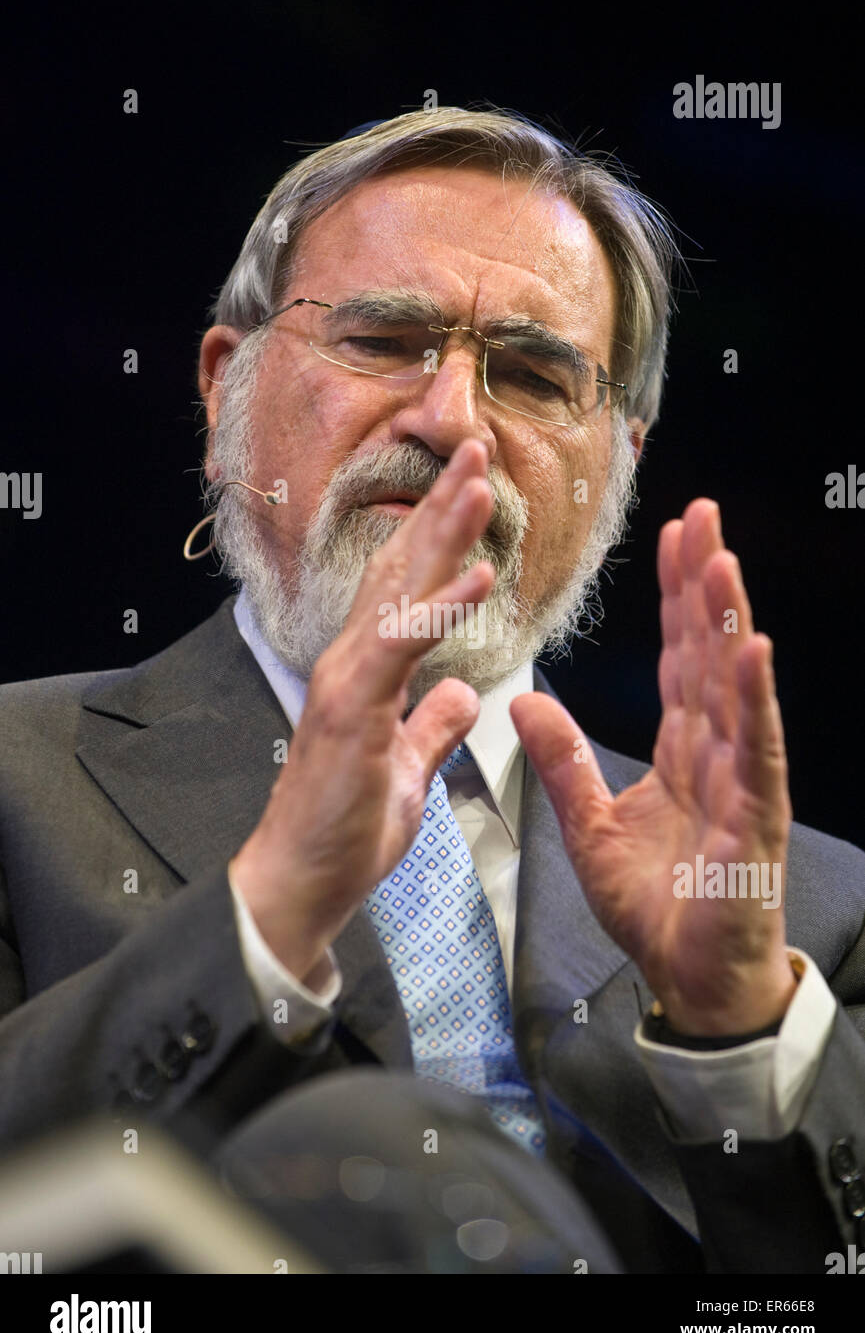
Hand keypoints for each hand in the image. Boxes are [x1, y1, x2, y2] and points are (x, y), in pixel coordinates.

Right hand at [231, 439, 495, 984]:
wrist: (299, 883)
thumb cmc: (345, 830)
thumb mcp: (407, 771)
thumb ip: (430, 727)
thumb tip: (461, 695)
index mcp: (368, 671)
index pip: (407, 589)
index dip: (441, 536)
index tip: (473, 490)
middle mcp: (352, 661)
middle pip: (401, 569)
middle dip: (443, 508)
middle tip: (477, 449)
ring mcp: (347, 681)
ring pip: (399, 591)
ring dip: (444, 535)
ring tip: (480, 483)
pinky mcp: (351, 711)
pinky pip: (402, 649)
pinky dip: (440, 609)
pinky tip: (478, 575)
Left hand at [510, 499, 796, 1035]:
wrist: (689, 982)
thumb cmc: (655, 908)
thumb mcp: (589, 825)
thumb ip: (562, 760)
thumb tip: (521, 701)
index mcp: (681, 751)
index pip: (675, 659)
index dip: (671, 600)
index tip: (671, 539)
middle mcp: (716, 753)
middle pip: (706, 654)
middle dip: (702, 584)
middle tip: (700, 514)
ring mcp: (742, 781)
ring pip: (735, 687)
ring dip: (728, 621)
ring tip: (720, 557)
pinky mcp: (756, 819)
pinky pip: (756, 749)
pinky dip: (754, 698)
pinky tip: (751, 648)